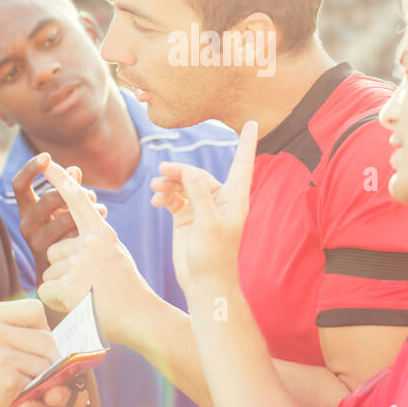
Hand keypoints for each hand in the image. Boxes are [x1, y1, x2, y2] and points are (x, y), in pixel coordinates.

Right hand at [0, 299, 57, 406]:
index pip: (35, 310)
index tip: (33, 343)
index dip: (41, 327)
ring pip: (45, 363)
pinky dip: (31, 391)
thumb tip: (50, 333)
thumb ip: (11, 326)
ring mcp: (1, 356)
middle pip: (46, 339)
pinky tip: (14, 394)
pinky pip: (38, 383)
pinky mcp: (8, 381)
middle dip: (46, 357)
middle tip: (34, 369)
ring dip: (40, 377)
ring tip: (21, 382)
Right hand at [12, 154, 106, 277]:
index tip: (46, 156)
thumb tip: (74, 169)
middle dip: (73, 193)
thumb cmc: (70, 236)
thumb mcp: (68, 209)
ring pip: (61, 218)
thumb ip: (70, 189)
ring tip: (103, 211)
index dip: (30, 169)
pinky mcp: (50, 259)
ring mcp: (36, 243)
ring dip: (85, 212)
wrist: (70, 279)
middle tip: (93, 196)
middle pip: (47, 198)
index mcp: (28, 210)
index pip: (19, 185)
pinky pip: (71, 238)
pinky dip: (87, 232)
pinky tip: (98, 231)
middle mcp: (26, 225)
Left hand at [35, 162, 155, 342]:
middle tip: (90, 284)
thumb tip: (71, 223)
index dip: (62, 180)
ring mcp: (78, 263)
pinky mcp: (68, 285)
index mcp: (102, 233)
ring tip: (88, 295)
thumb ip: (94, 237)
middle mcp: (89, 243)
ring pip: (49, 271)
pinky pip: (45, 291)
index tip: (49, 163)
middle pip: (54, 249)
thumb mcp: (114, 253)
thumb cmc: (127, 289)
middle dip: (63, 268)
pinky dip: (56, 302)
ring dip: (61, 286)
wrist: (141, 318)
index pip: (78, 201)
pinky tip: (79, 306)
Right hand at [149, 121, 256, 292]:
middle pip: (200, 173)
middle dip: (181, 170)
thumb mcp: (207, 222)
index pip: (242, 164)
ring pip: (184, 184)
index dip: (247, 143)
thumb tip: (190, 171)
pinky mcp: (186, 218)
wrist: (204, 284)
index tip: (252, 122)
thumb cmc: (214, 256)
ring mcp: (202, 209)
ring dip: (169, 182)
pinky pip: (174, 197)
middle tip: (162, 171)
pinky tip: (156, 200)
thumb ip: (199, 193)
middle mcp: (219, 200)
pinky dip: (164, 196)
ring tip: (156, 187)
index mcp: (234, 199)